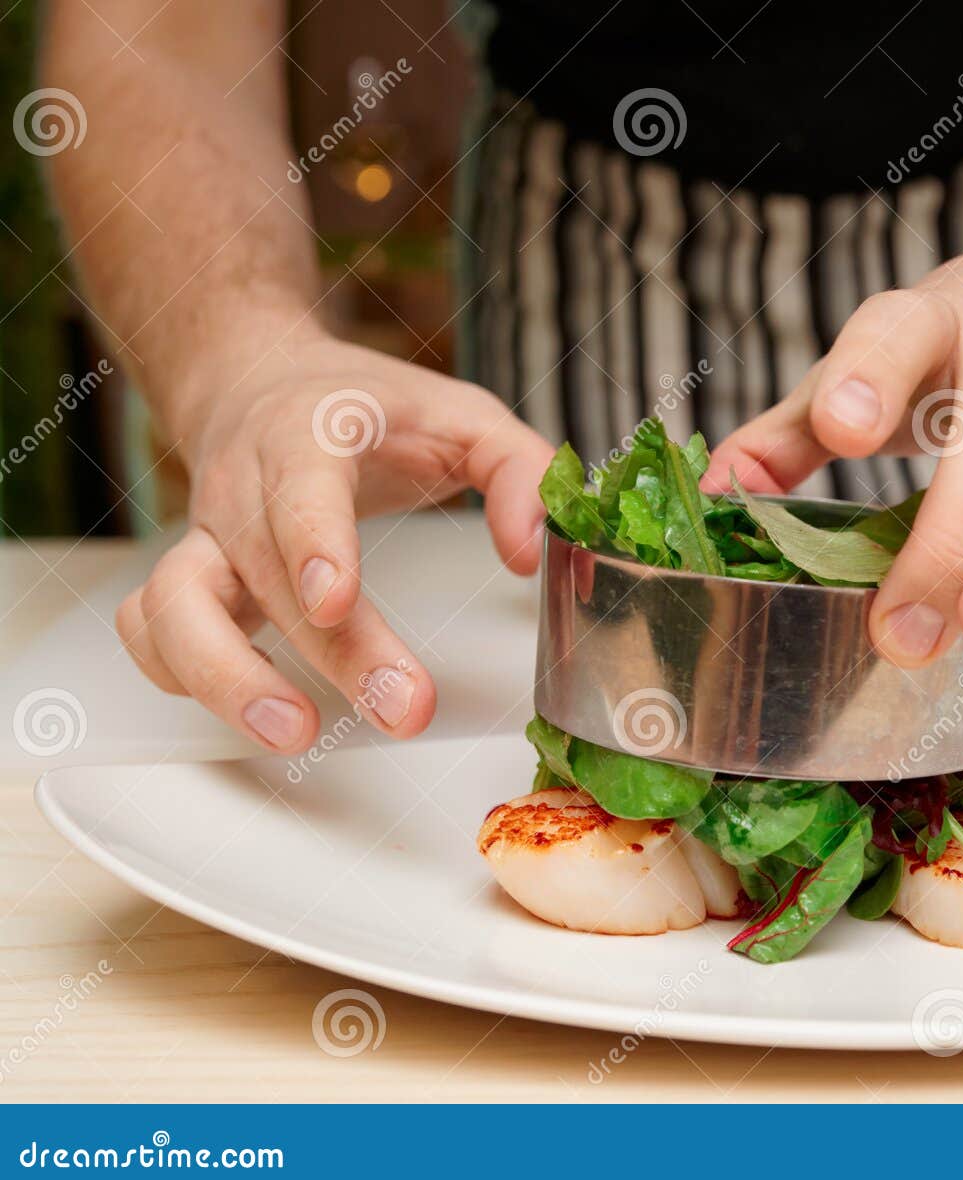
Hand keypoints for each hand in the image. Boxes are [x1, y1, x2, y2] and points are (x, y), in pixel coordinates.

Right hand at [116, 333, 552, 751]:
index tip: (337, 602)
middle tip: (401, 708)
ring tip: (298, 734)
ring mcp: (205, 535)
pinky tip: (251, 711)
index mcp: (309, 434)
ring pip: (173, 608)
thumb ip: (520, 475)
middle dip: (330, 652)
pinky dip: (179, 675)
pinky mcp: (188, 578)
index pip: (301, 488)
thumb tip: (531, 553)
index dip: (314, 545)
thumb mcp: (467, 417)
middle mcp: (243, 486)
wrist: (265, 381)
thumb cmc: (373, 408)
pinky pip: (149, 629)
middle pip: (263, 574)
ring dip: (226, 678)